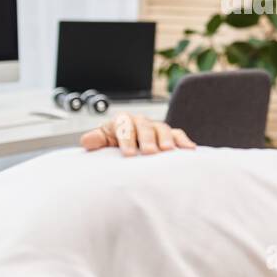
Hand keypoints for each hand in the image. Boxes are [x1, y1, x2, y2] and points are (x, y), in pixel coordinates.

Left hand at [80, 113, 196, 155]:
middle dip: (147, 139)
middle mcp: (140, 122)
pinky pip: (177, 134)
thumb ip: (96, 140)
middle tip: (149, 152)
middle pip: (144, 127)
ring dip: (166, 139)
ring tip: (168, 151)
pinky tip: (189, 149)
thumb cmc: (114, 144)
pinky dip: (183, 141)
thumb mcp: (103, 141)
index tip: (128, 154)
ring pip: (162, 129)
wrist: (127, 144)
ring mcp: (155, 128)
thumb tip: (86, 141)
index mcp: (123, 122)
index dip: (126, 139)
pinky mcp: (169, 135)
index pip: (124, 126)